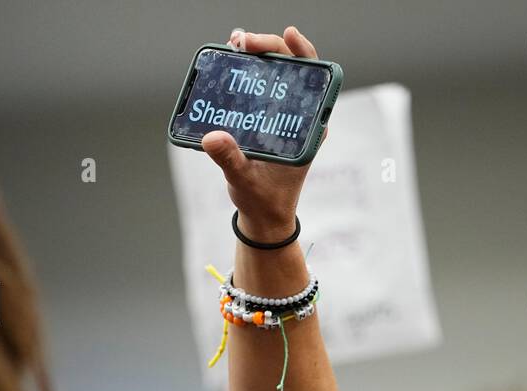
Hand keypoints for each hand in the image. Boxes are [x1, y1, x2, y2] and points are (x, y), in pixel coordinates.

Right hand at [201, 26, 328, 242]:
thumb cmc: (263, 201)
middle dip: (269, 48)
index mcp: (307, 130)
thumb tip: (212, 138)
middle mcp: (300, 118)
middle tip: (243, 41)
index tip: (287, 36)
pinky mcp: (267, 120)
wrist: (264, 217)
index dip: (303, 52)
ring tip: (234, 44)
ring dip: (256, 56)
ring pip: (275, 75)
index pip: (314, 81)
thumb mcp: (245, 180)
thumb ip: (231, 159)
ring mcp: (284, 117)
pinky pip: (260, 88)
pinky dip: (247, 72)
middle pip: (291, 70)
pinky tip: (231, 60)